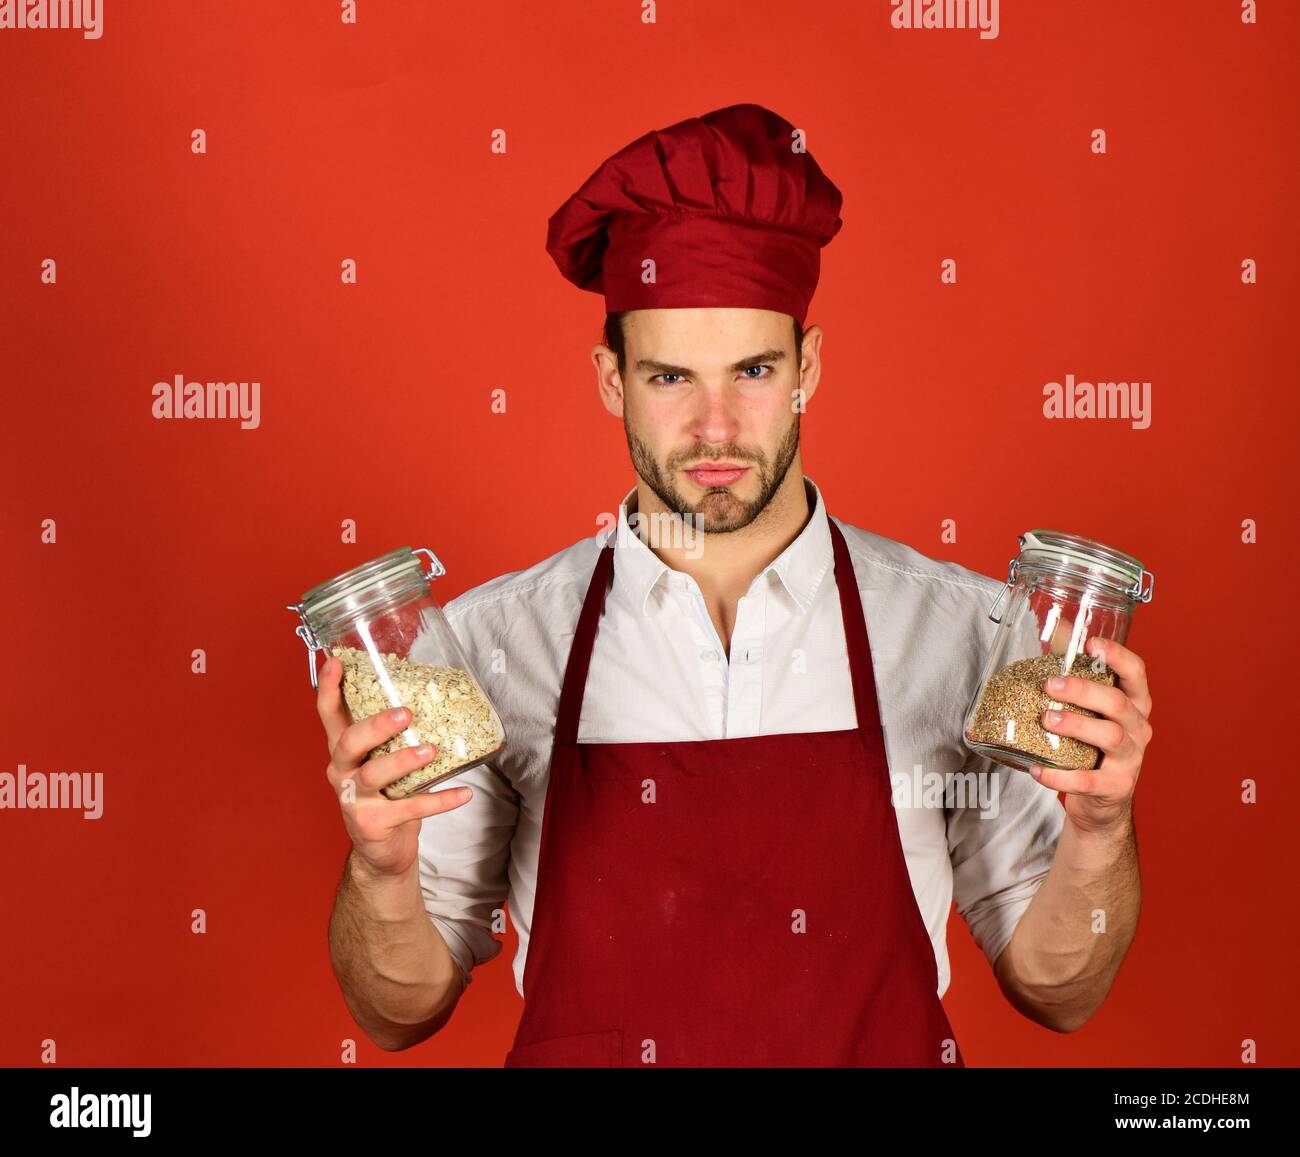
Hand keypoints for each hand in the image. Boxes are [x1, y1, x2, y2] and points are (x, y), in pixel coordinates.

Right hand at [317, 652, 474, 878]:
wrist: (381, 850)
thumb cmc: (386, 795)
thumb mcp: (381, 760)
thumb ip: (390, 734)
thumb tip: (424, 692)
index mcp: (342, 751)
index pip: (329, 715)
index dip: (328, 688)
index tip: (336, 662)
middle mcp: (342, 772)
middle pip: (348, 742)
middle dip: (375, 726)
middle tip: (405, 713)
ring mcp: (355, 799)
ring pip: (376, 774)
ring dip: (404, 760)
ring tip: (431, 750)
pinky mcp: (374, 823)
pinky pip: (411, 809)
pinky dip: (440, 800)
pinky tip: (464, 793)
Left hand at [1027, 635, 1152, 836]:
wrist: (1102, 801)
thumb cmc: (1093, 745)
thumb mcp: (1091, 710)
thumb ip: (1078, 673)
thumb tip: (1060, 628)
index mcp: (1134, 704)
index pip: (1137, 673)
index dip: (1117, 656)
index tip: (1091, 643)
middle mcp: (1138, 728)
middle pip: (1118, 703)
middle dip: (1084, 690)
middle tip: (1050, 685)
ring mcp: (1130, 759)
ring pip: (1110, 736)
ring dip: (1076, 725)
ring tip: (1047, 719)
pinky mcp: (1115, 786)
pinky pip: (1087, 780)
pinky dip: (1060, 775)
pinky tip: (1037, 769)